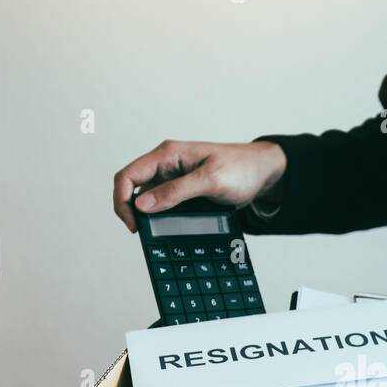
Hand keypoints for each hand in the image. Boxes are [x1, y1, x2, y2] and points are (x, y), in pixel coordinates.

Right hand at [112, 139, 286, 232]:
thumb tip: (143, 204)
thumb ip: (176, 192)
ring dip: (147, 215)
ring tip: (155, 231)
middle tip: (141, 232)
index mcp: (167, 154)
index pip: (128, 175)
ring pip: (146, 198)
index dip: (122, 200)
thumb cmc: (242, 168)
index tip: (133, 224)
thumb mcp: (210, 181)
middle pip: (132, 187)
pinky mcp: (183, 190)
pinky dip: (161, 216)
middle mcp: (166, 164)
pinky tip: (168, 227)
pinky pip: (163, 203)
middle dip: (131, 210)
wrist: (264, 173)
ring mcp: (174, 177)